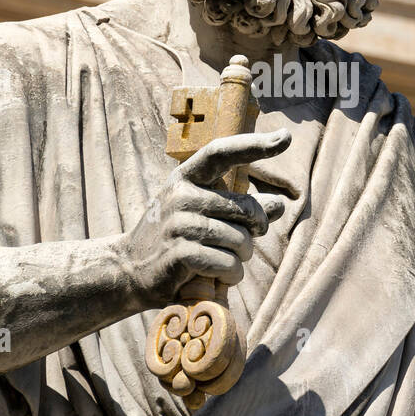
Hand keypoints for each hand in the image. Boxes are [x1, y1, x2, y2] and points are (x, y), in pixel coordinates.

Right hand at [122, 128, 290, 306]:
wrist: (129, 269)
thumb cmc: (175, 237)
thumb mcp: (203, 214)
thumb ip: (240, 208)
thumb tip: (279, 205)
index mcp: (187, 177)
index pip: (222, 153)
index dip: (255, 145)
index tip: (286, 138)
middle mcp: (181, 194)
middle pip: (246, 208)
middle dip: (256, 229)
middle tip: (248, 240)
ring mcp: (179, 223)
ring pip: (241, 240)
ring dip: (242, 258)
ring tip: (226, 262)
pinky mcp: (180, 253)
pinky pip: (228, 263)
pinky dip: (231, 275)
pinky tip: (218, 277)